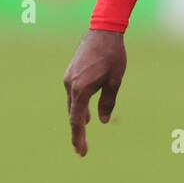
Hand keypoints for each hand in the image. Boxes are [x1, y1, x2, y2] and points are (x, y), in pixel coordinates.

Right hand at [63, 30, 126, 156]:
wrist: (103, 31)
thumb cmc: (112, 55)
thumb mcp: (115, 81)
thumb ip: (108, 102)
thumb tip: (102, 121)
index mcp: (81, 89)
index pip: (77, 120)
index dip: (79, 137)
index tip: (81, 152)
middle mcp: (71, 85)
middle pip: (72, 115)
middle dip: (77, 133)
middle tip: (81, 150)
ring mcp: (69, 78)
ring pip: (72, 105)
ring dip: (77, 120)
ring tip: (82, 137)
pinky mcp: (71, 73)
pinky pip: (73, 95)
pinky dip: (78, 107)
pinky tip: (85, 115)